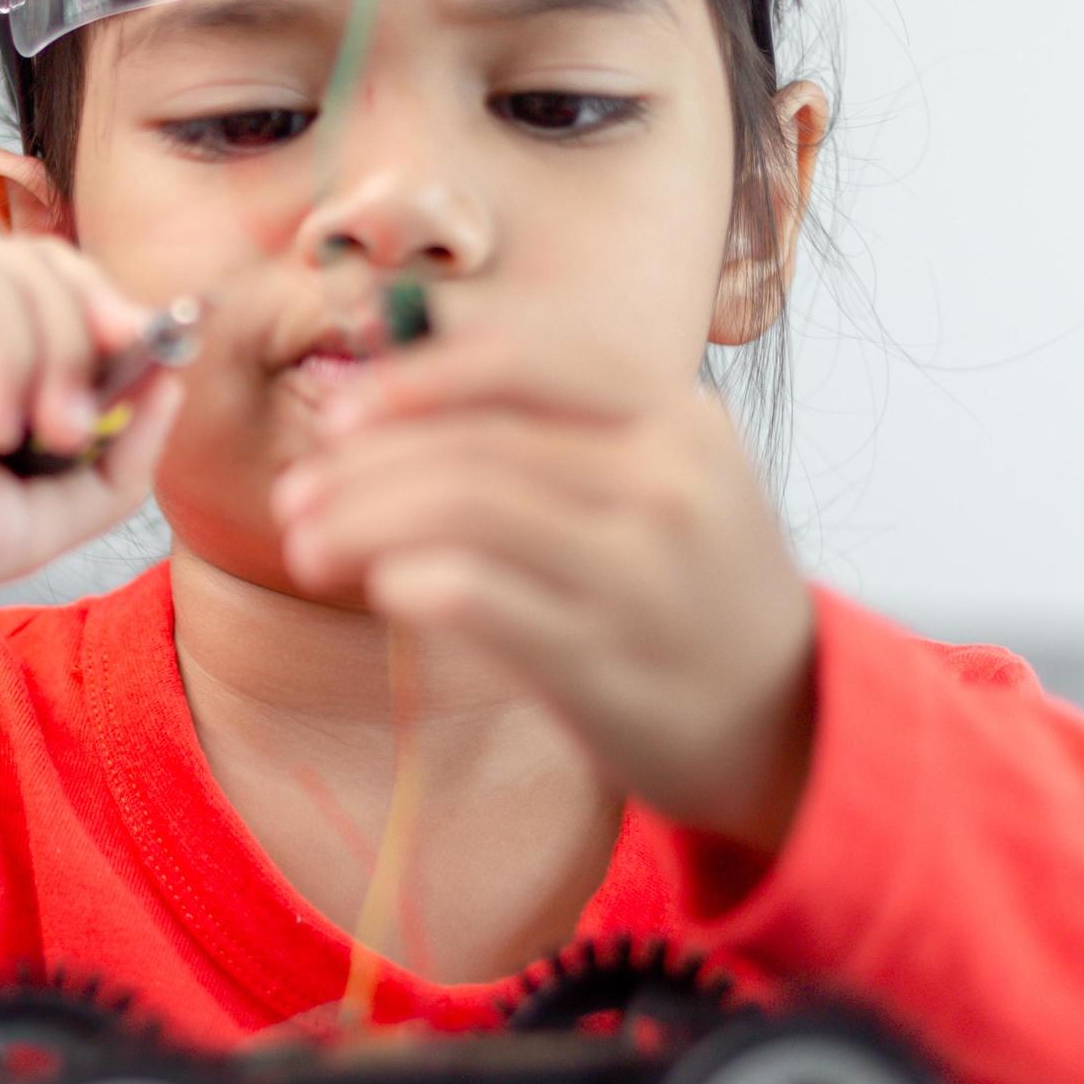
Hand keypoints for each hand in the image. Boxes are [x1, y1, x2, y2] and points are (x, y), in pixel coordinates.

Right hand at [0, 242, 181, 677]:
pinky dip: (12, 348)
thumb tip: (167, 384)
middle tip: (89, 410)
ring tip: (35, 438)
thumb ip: (113, 460)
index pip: (65, 305)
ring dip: (57, 354)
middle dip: (101, 326)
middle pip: (53, 268)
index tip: (157, 372)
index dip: (120, 327)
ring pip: (25, 270)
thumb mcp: (36, 517)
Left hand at [269, 327, 816, 854]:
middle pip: (476, 441)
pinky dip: (410, 580)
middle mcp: (668, 479)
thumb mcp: (659, 479)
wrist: (788, 724)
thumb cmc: (688, 593)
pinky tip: (381, 588)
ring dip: (362, 520)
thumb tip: (390, 396)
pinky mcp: (609, 660)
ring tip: (308, 547)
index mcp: (673, 416)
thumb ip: (556, 432)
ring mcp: (641, 571)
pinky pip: (481, 597)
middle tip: (295, 499)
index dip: (413, 378)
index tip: (340, 415)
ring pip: (466, 508)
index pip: (522, 359)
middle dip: (360, 465)